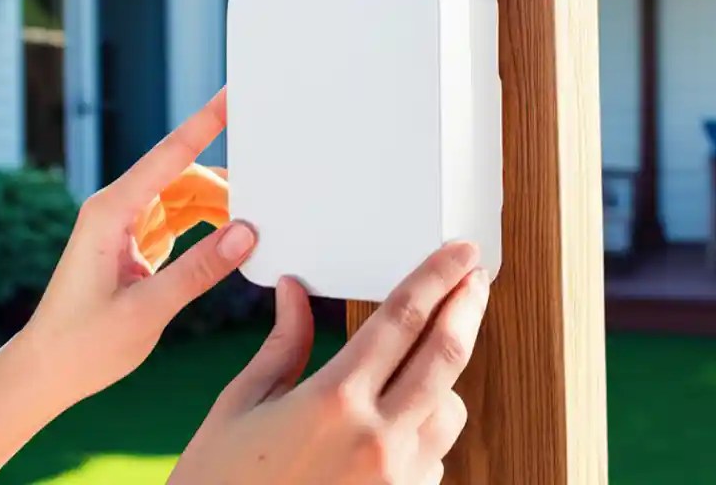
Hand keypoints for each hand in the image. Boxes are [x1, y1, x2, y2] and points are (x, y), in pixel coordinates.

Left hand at [15, 88, 253, 406]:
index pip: (169, 156)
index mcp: (110, 212)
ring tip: (255, 224)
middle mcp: (115, 210)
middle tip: (268, 194)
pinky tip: (232, 241)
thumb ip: (199, 269)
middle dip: (226, 184)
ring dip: (220, 209)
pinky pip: (179, 222)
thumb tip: (247, 233)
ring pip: (185, 199)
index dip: (204, 123)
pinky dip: (208, 229)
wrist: (44, 373)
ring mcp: (124, 226)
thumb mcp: (147, 309)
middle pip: (184, 176)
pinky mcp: (133, 246)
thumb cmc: (82, 344)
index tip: (231, 95)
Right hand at [169, 242, 489, 484]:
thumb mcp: (239, 408)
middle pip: (445, 354)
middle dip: (467, 307)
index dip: (438, 275)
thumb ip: (282, 345)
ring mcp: (398, 479)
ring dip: (441, 382)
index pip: (403, 317)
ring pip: (451, 409)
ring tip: (413, 371)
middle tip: (476, 278)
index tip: (460, 252)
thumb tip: (293, 290)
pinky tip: (389, 434)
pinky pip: (435, 458)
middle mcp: (377, 439)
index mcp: (332, 400)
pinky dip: (422, 436)